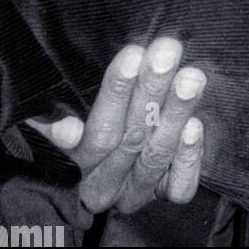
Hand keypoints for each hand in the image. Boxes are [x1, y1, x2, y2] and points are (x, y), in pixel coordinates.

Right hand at [25, 36, 205, 214]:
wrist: (106, 163)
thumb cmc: (82, 122)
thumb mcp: (57, 121)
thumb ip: (53, 124)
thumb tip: (68, 128)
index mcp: (75, 166)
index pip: (97, 130)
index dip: (115, 92)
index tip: (133, 55)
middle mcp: (104, 185)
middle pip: (131, 137)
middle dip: (151, 90)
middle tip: (167, 53)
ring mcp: (135, 191)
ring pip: (156, 155)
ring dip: (176, 113)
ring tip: (191, 78)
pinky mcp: (164, 194)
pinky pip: (178, 186)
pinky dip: (187, 157)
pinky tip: (195, 126)